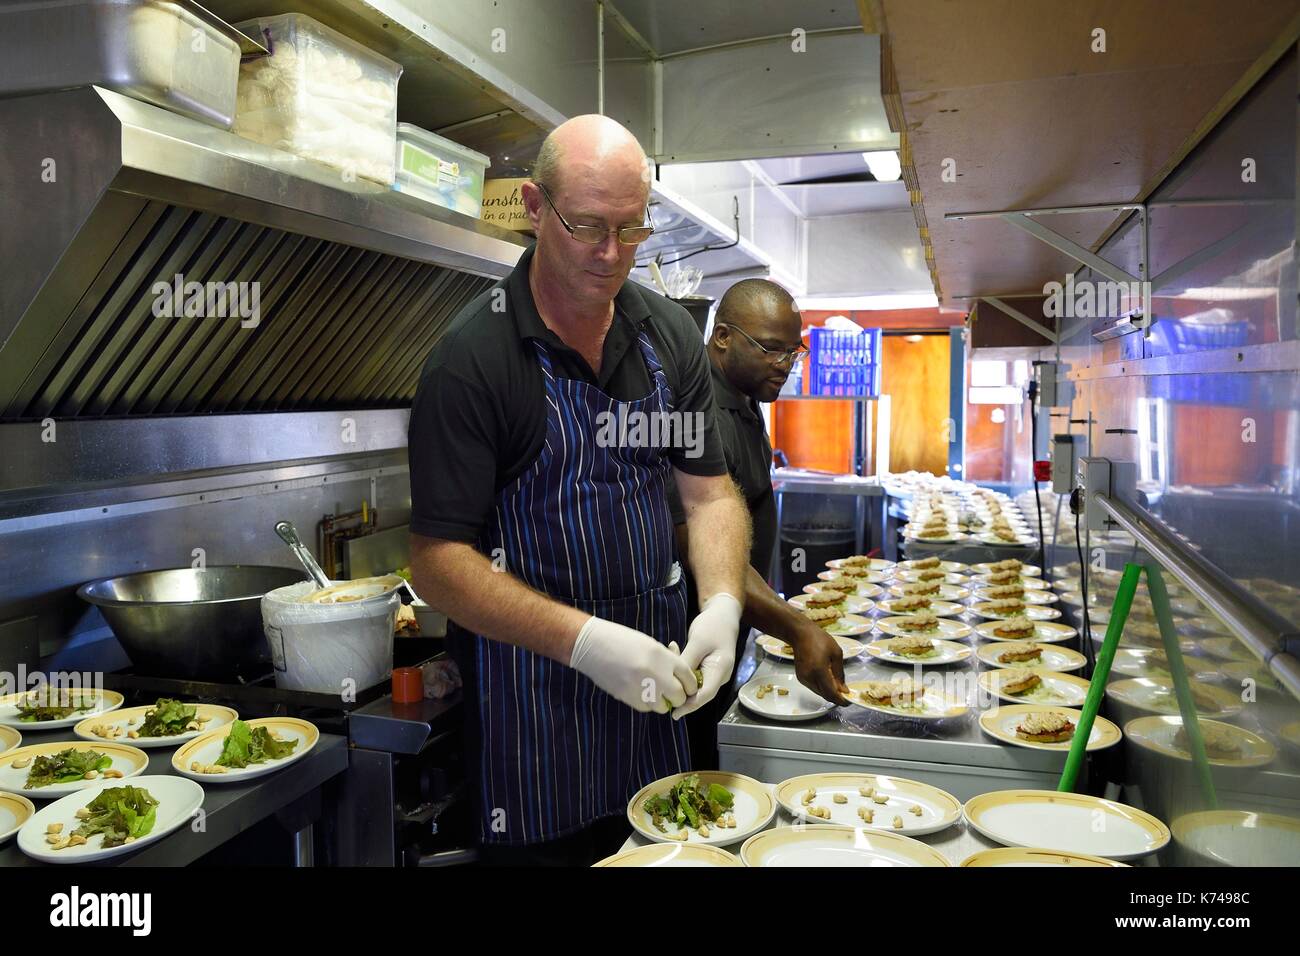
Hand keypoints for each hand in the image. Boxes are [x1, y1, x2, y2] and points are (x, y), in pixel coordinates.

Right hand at [570, 616, 694, 712]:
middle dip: (678, 696)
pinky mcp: (628, 697)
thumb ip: (667, 660)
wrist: (593, 645)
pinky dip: (647, 703)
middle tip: (674, 693)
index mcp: (662, 656)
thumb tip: (682, 676)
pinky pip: (646, 708)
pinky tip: (641, 692)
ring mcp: (641, 687)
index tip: (689, 687)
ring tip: (656, 692)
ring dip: (662, 702)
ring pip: (663, 706)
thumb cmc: (622, 641)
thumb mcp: (649, 644)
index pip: (688, 677)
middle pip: (679, 696)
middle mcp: (655, 673)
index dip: (691, 684)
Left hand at [673, 593, 741, 717]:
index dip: (690, 706)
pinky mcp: (706, 668)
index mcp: (720, 670)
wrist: (723, 614)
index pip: (705, 695)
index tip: (674, 713)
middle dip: (679, 688)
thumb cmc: (713, 626)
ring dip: (678, 674)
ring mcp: (713, 672)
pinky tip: (674, 649)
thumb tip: (673, 681)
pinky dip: (682, 666)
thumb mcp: (698, 642)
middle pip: (698, 692)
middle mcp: (719, 675)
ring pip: (693, 683)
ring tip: (670, 651)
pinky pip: (692, 674)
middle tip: (660, 677)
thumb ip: (687, 662)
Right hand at [790, 624, 851, 705]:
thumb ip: (840, 674)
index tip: (848, 701)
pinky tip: (828, 680)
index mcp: (819, 670)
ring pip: (819, 693)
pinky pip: (814, 687)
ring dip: (829, 692)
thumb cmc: (819, 639)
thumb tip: (843, 689)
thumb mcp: (836, 654)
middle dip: (836, 697)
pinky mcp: (800, 678)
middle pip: (825, 695)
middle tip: (845, 693)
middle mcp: (809, 677)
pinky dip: (822, 687)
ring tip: (837, 685)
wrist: (800, 634)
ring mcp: (803, 678)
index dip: (841, 700)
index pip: (831, 693)